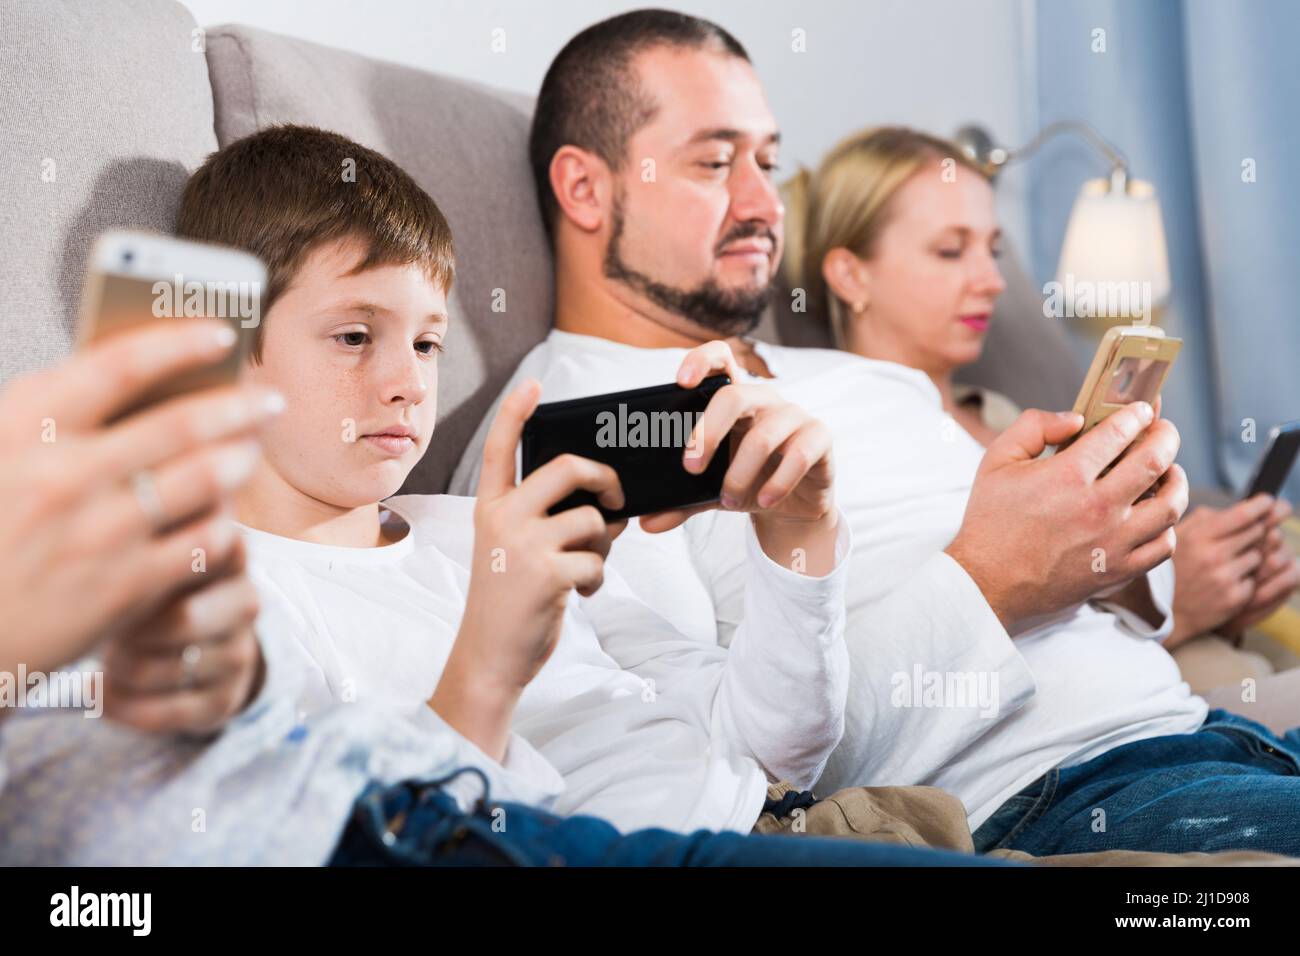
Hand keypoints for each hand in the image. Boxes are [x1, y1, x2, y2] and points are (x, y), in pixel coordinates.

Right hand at [0, 320, 282, 678]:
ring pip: (202, 481)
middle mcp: (63, 475)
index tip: (220, 333)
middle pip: (180, 424)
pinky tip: (227, 516)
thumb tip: (139, 370)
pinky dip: (222, 524)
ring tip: (251, 450)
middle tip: (269, 398)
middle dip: (238, 406)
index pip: (118, 364)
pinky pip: (201, 543)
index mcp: (22, 427)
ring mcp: (97, 534)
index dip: (179, 343)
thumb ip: (55, 415)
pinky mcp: (125, 589)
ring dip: (239, 460)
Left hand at [101, 535, 263, 735]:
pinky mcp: (223, 701)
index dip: (138, 573)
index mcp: (229, 554)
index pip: (188, 557)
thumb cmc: (169, 583)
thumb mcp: (166, 546)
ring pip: (157, 670)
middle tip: (104, 624)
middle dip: (127, 628)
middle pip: (179, 620)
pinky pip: (160, 713)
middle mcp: (244, 603)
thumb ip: (149, 530)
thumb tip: (111, 507)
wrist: (210, 638)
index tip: (106, 573)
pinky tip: (98, 689)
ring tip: (104, 655)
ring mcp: (238, 655)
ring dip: (115, 668)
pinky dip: (117, 705)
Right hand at [431, 379, 626, 759]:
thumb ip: (544, 521)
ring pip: (592, 519)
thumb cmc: (509, 602)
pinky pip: (598, 560)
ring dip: (603, 545)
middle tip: (614, 498)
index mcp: (490, 508)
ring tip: (585, 568)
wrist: (489, 659)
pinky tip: (579, 593)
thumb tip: (605, 502)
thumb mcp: (512, 551)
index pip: (500, 449)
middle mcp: (503, 519)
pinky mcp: (547, 574)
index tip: (535, 385)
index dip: (516, 413)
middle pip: (566, 468)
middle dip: (603, 477)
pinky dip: (598, 578)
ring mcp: (524, 545)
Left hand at [640, 341, 838, 575]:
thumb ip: (681, 502)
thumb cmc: (748, 481)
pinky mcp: (819, 437)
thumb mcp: (709, 492)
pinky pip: (799, 455)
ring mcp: (794, 415)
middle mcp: (764, 399)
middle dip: (708, 433)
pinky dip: (777, 483)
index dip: (701, 361)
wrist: (793, 505)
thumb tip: (647, 523)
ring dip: (740, 473)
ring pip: (763, 436)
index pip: (720, 358)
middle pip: (734, 397)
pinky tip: (763, 500)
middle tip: (690, 468)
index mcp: (734, 399)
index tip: (682, 382)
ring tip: (729, 499)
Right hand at [945, 402, 1187, 629]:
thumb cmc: (991, 521)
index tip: (1142, 410)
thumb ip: (1034, 426)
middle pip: (1156, 460)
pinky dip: (1168, 527)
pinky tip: (1156, 516)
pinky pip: (1164, 545)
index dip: (1137, 414)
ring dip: (1177, 481)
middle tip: (1165, 430)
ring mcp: (1112, 542)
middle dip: (1168, 436)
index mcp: (1067, 475)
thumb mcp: (997, 461)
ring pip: (1170, 505)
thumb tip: (1075, 419)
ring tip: (1170, 472)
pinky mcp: (1118, 570)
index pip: (1120, 432)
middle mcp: (1097, 507)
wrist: (988, 583)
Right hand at [1164, 495, 1275, 647]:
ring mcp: (1225, 578)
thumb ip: (1205, 519)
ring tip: (1229, 563)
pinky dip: (1245, 579)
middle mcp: (1213, 556)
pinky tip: (1226, 582)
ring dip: (1250, 557)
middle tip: (1250, 533)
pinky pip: (1255, 580)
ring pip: (1259, 556)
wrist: (1160, 612)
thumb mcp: (1176, 537)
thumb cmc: (1171, 568)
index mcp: (1198, 537)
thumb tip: (1241, 507)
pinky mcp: (1234, 598)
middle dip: (1257, 530)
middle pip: (1257, 532)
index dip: (1262, 505)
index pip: (1243, 515)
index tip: (1269, 501)